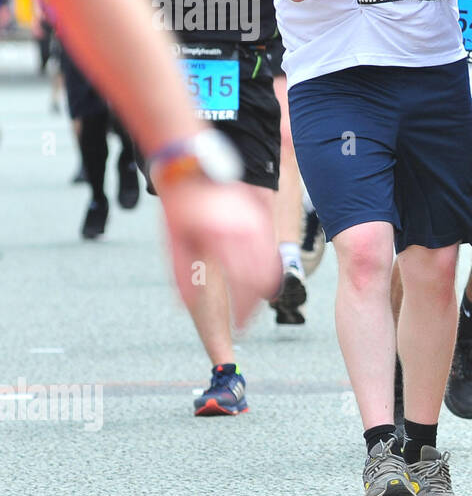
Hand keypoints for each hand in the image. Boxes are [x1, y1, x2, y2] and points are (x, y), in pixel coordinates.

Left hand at [158, 179, 280, 325]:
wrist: (193, 164)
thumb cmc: (180, 203)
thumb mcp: (175, 240)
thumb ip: (183, 275)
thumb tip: (188, 307)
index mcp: (220, 242)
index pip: (238, 290)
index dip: (238, 316)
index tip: (237, 332)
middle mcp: (244, 233)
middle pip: (259, 282)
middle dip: (252, 305)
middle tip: (244, 320)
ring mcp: (257, 222)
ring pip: (270, 267)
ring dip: (263, 288)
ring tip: (252, 302)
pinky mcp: (263, 213)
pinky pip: (272, 249)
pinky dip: (268, 268)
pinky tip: (260, 275)